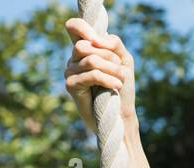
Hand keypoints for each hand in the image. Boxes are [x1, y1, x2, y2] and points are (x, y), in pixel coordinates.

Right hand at [64, 17, 136, 136]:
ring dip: (113, 69)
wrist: (120, 115)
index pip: (74, 27)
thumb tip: (96, 39)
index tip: (97, 39)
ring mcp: (70, 71)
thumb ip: (113, 44)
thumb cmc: (122, 87)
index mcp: (85, 49)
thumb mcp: (123, 60)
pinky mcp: (71, 85)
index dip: (83, 27)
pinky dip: (108, 79)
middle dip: (109, 56)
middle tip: (121, 70)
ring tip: (122, 79)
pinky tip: (117, 86)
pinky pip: (92, 75)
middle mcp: (74, 59)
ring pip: (91, 60)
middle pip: (86, 45)